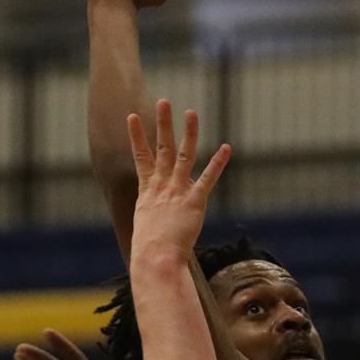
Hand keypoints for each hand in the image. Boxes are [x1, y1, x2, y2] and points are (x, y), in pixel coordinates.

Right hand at [129, 100, 231, 261]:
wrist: (155, 258)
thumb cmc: (148, 252)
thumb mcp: (144, 231)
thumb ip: (150, 221)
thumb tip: (148, 232)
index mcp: (148, 192)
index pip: (140, 157)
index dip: (137, 136)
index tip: (132, 116)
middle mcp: (162, 186)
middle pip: (162, 148)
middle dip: (163, 123)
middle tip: (164, 101)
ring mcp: (178, 191)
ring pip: (184, 155)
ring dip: (189, 132)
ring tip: (191, 112)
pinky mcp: (194, 201)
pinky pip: (208, 178)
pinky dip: (218, 163)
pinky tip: (226, 148)